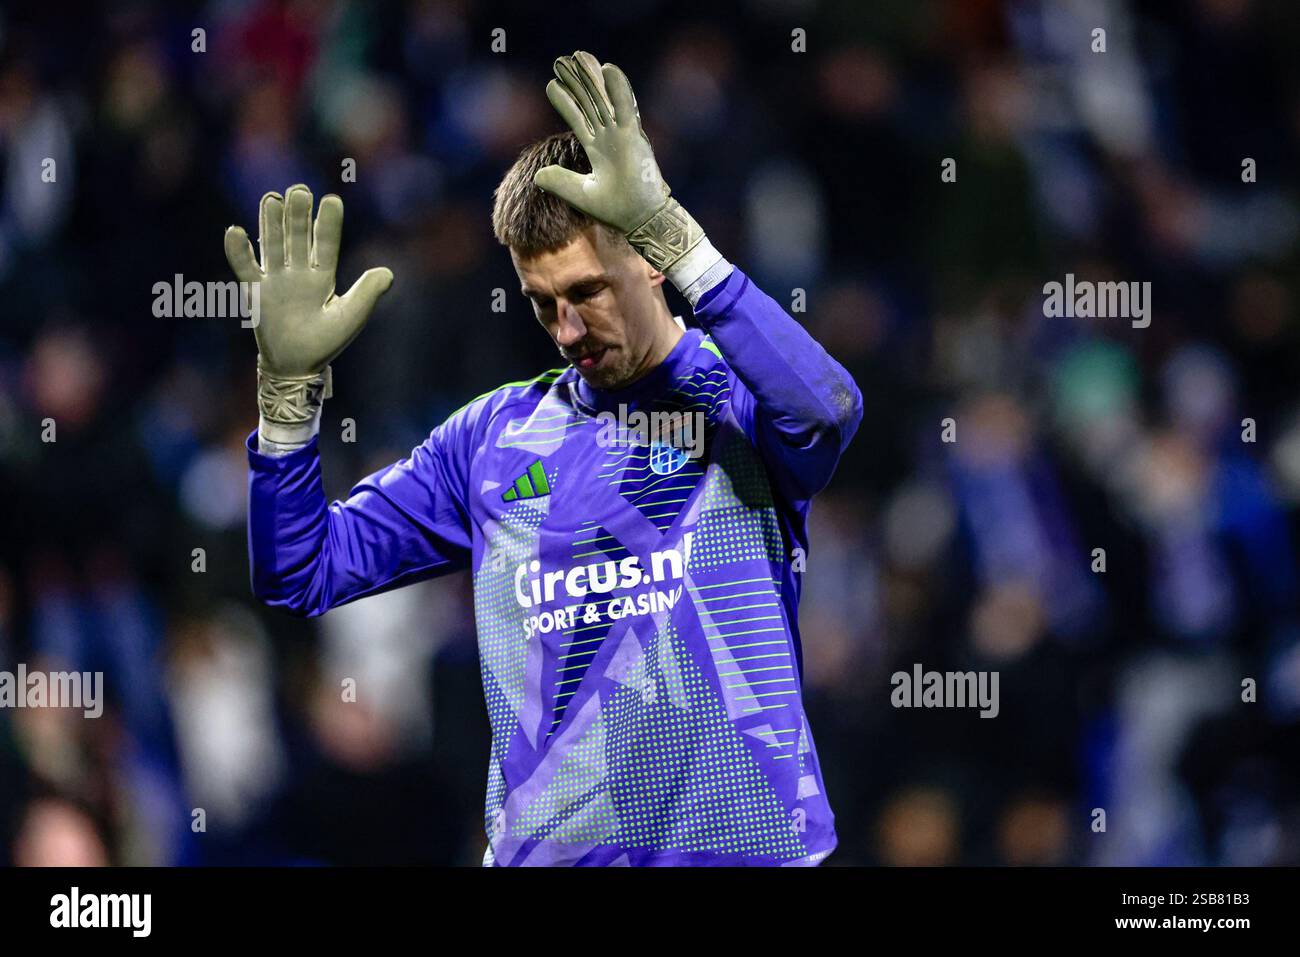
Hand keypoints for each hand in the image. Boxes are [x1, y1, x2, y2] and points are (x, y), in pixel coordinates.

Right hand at [224, 184, 391, 379]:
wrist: (297, 365)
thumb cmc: (326, 342)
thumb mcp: (350, 317)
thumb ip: (367, 294)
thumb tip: (388, 273)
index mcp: (323, 276)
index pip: (326, 244)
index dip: (328, 224)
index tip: (332, 200)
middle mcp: (299, 272)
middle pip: (297, 237)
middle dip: (298, 215)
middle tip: (299, 190)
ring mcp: (275, 279)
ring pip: (272, 244)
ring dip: (271, 223)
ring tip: (272, 198)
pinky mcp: (255, 291)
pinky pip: (244, 267)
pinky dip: (239, 251)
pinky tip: (235, 231)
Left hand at [534, 51, 669, 234]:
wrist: (638, 219)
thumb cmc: (616, 210)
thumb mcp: (580, 193)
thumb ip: (560, 181)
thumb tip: (537, 175)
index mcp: (599, 150)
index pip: (579, 119)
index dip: (566, 102)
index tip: (551, 84)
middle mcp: (611, 139)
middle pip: (590, 103)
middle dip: (577, 82)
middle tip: (562, 61)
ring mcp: (623, 136)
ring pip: (605, 100)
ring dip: (592, 78)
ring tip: (579, 56)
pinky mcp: (635, 137)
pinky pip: (626, 108)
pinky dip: (619, 89)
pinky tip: (609, 68)